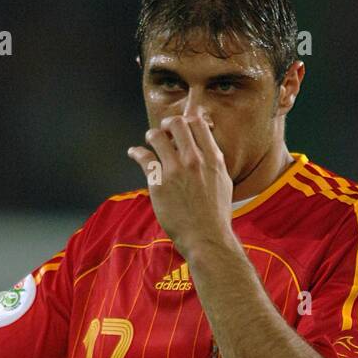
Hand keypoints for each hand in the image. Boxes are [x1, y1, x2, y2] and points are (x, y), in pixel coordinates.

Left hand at [127, 110, 233, 257]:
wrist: (206, 238)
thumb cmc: (216, 215)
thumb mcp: (224, 183)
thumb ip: (215, 163)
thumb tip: (209, 150)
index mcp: (213, 159)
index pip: (198, 124)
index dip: (187, 120)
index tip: (182, 125)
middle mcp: (194, 160)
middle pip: (177, 124)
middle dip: (168, 123)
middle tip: (164, 130)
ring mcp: (176, 170)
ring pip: (157, 136)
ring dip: (152, 135)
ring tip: (150, 139)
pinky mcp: (159, 183)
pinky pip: (144, 158)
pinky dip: (136, 152)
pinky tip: (133, 153)